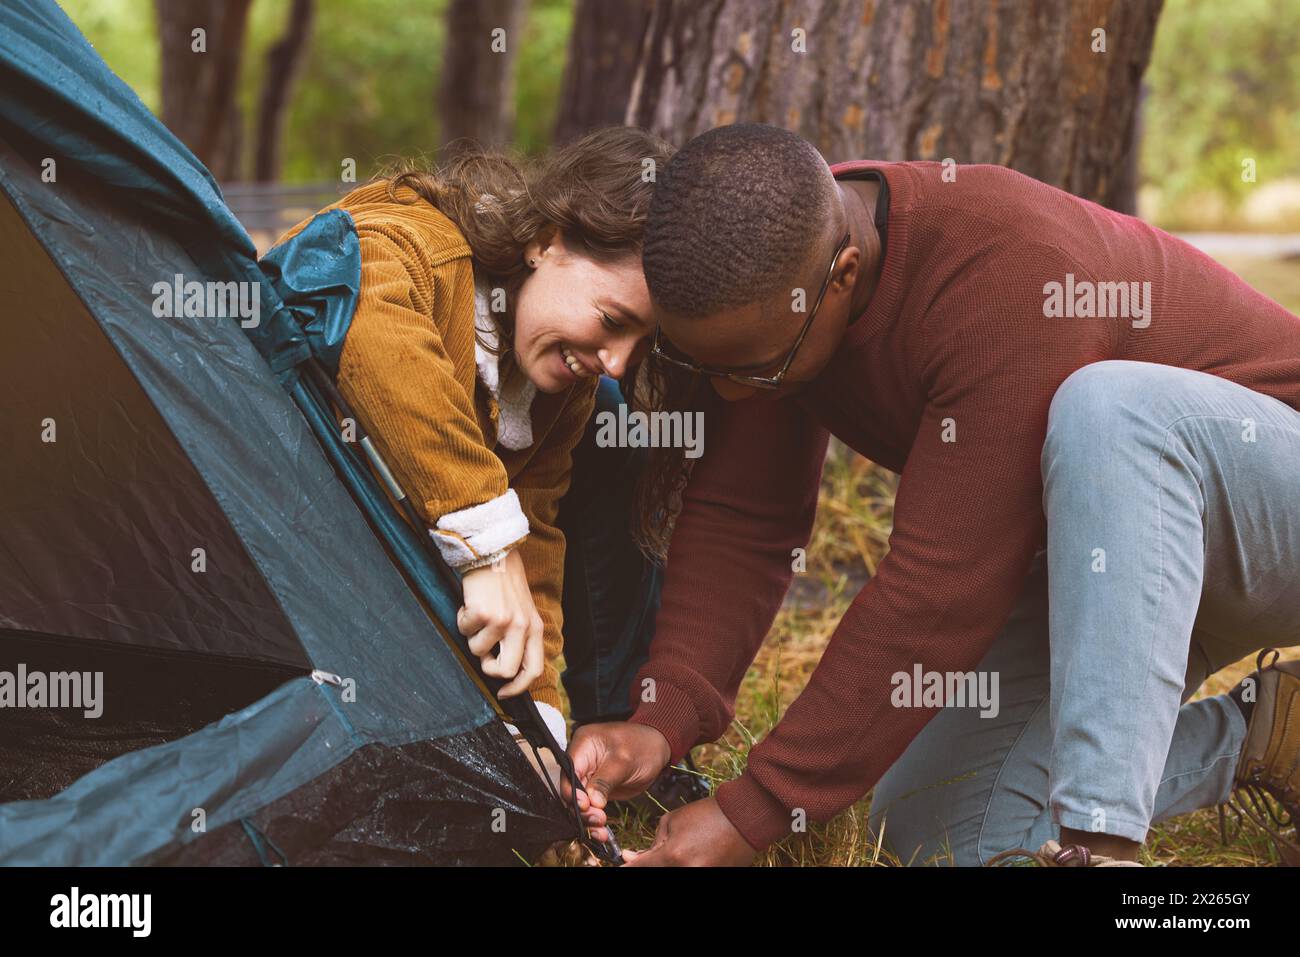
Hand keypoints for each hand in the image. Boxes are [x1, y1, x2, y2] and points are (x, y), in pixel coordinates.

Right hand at [457, 550, 543, 696]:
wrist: (493, 553)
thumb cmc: (504, 584)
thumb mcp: (522, 610)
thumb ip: (519, 636)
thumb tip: (505, 669)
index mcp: (534, 628)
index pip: (532, 669)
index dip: (517, 687)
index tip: (503, 692)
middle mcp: (522, 627)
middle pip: (506, 670)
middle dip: (489, 669)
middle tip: (483, 655)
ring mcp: (503, 621)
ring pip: (479, 651)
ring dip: (472, 637)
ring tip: (477, 617)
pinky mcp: (483, 613)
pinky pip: (465, 631)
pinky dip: (462, 620)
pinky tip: (469, 605)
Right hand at [561, 721, 670, 842]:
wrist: (657, 748)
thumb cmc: (642, 745)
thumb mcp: (624, 761)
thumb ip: (605, 781)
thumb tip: (591, 801)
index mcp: (583, 745)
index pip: (569, 771)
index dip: (573, 791)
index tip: (586, 805)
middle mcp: (581, 761)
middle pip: (571, 790)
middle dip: (583, 809)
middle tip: (599, 819)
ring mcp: (588, 776)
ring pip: (580, 803)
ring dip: (588, 819)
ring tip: (601, 830)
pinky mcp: (596, 789)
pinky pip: (591, 807)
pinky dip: (595, 820)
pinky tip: (602, 832)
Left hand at [623, 797, 757, 865]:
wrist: (743, 818)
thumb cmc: (707, 815)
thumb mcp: (673, 821)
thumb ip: (653, 843)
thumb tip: (634, 858)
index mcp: (672, 856)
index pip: (639, 869)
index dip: (627, 867)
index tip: (622, 864)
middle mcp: (685, 871)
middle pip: (654, 873)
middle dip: (646, 865)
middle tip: (640, 857)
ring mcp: (700, 876)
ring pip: (670, 873)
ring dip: (664, 865)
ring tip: (673, 851)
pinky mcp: (712, 876)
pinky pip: (688, 872)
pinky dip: (680, 866)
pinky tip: (680, 858)